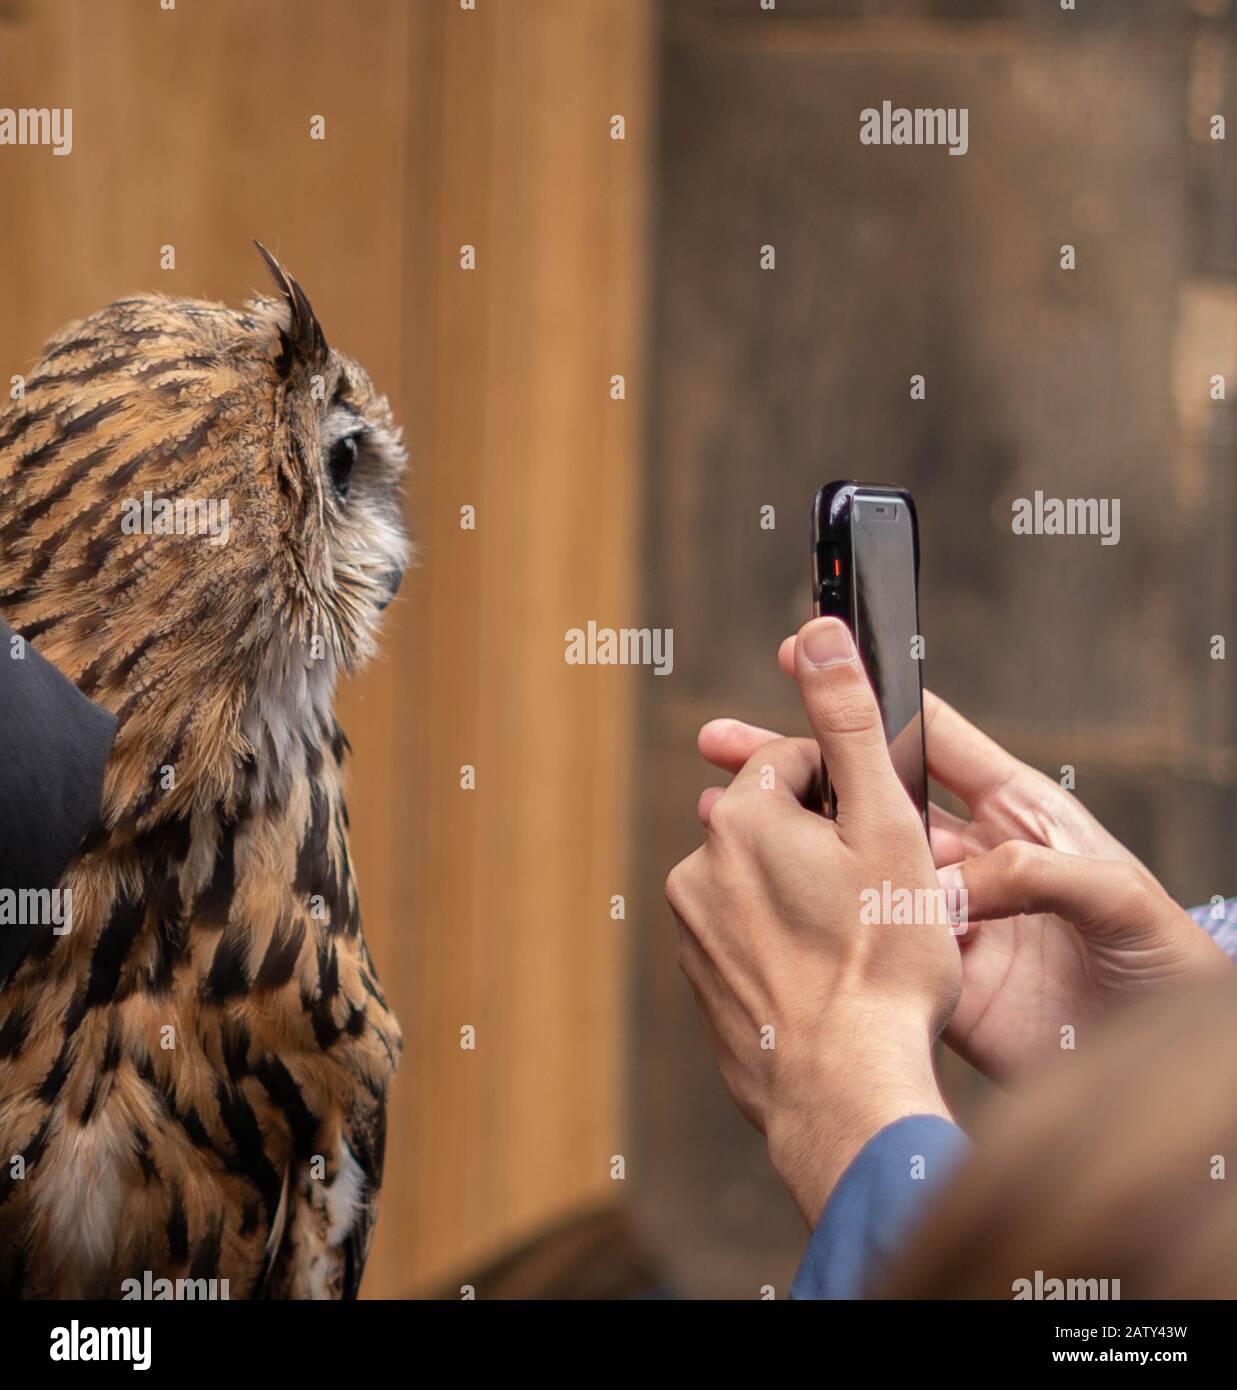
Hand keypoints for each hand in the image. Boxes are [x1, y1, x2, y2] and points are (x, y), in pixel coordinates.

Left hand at [665, 618, 959, 1226]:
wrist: (844, 1094)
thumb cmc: (882, 964)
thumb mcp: (884, 826)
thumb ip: (849, 723)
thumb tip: (819, 631)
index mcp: (741, 820)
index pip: (796, 760)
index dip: (850, 788)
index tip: (886, 831)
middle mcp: (698, 868)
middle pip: (774, 819)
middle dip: (824, 838)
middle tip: (882, 891)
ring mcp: (693, 932)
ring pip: (759, 879)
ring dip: (804, 890)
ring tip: (859, 939)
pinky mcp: (700, 982)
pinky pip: (747, 934)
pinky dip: (783, 940)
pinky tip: (829, 975)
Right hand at [700, 648, 1229, 1081]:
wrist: (1155, 1053)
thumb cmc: (1152, 956)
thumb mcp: (1109, 891)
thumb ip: (1036, 871)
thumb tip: (953, 885)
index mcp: (1011, 812)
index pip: (927, 739)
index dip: (868, 699)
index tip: (811, 660)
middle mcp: (965, 856)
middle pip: (864, 796)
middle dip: (794, 764)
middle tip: (727, 740)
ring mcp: (941, 915)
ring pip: (846, 864)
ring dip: (785, 838)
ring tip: (718, 810)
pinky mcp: (927, 975)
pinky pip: (860, 940)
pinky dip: (806, 918)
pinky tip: (757, 900)